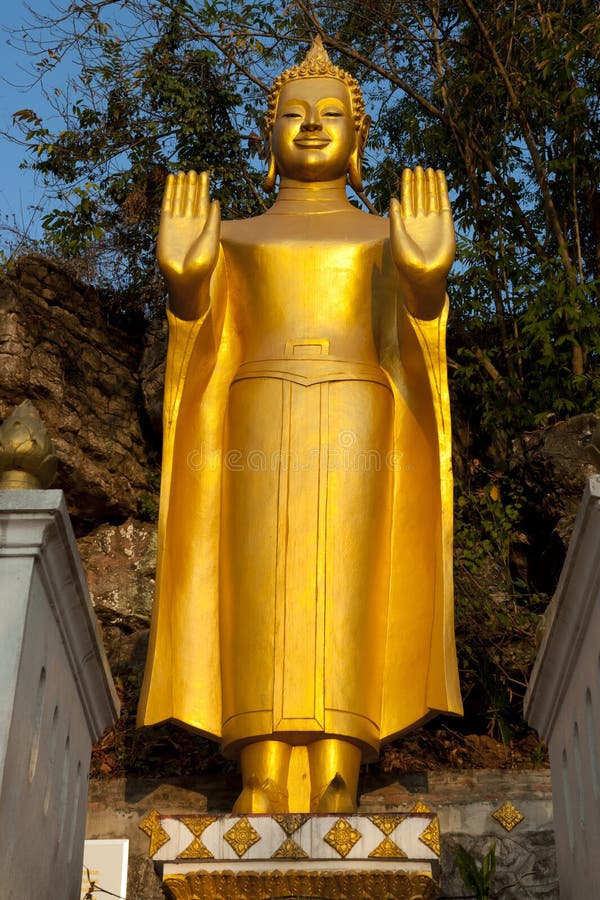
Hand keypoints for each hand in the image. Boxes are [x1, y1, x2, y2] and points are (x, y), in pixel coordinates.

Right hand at [157, 170, 220, 319]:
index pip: (204, 201)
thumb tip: (216, 200)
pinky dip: (169, 193)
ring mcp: (178, 223)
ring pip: (179, 199)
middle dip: (192, 185)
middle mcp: (191, 222)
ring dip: (181, 186)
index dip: (204, 187)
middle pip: (191, 198)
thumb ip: (213, 219)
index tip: (205, 173)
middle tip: (193, 170)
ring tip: (182, 172)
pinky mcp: (166, 226)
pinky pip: (167, 205)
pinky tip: (170, 182)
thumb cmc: (202, 262)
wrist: (184, 277)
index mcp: (205, 225)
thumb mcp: (212, 238)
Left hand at [390, 166, 454, 319]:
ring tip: (428, 168)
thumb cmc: (407, 261)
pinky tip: (440, 177)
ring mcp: (433, 221)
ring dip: (429, 182)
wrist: (425, 275)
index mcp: (405, 223)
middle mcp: (419, 221)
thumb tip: (393, 198)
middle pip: (418, 195)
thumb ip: (395, 218)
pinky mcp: (445, 223)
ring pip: (431, 196)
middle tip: (417, 166)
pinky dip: (442, 188)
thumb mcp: (397, 237)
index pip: (406, 199)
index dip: (406, 185)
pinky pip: (443, 201)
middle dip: (418, 181)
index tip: (406, 170)